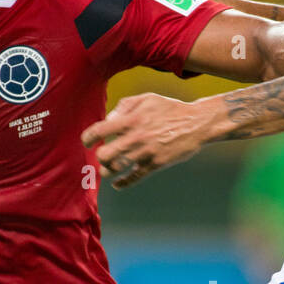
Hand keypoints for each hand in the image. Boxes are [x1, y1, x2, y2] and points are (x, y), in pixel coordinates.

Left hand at [83, 94, 206, 188]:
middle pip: (104, 154)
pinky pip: (133, 178)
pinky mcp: (155, 165)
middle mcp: (136, 137)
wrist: (196, 124)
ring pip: (116, 169)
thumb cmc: (169, 109)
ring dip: (108, 170)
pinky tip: (117, 184)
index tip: (87, 142)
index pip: (99, 131)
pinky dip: (122, 183)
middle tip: (102, 155)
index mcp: (131, 119)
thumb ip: (124, 106)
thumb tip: (108, 120)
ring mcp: (145, 153)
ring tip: (109, 168)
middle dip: (100, 156)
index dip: (87, 138)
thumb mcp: (147, 99)